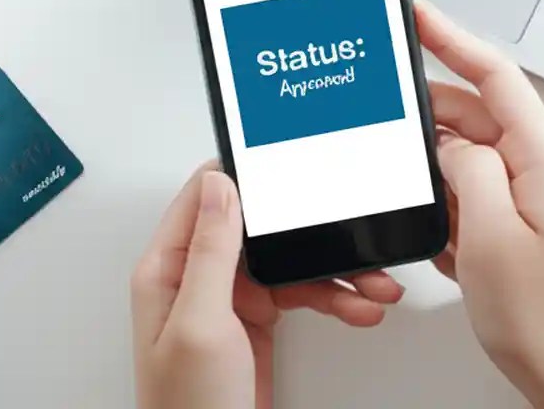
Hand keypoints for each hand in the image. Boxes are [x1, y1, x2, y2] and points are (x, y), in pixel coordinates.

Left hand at [131, 163, 405, 408]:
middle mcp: (196, 278)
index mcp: (169, 268)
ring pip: (288, 264)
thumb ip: (211, 252)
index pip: (204, 197)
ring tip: (374, 283)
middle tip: (350, 230)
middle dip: (309, 230)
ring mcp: (227, 302)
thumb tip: (218, 186)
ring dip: (334, 271)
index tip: (286, 160)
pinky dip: (333, 299)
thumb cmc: (187, 408)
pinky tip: (360, 306)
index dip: (244, 174)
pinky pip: (300, 295)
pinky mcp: (255, 323)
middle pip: (258, 229)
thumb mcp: (201, 322)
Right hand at [416, 0, 543, 408]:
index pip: (494, 74)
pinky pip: (465, 187)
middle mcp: (537, 166)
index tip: (417, 13)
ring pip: (463, 150)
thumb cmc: (541, 315)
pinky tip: (433, 227)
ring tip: (404, 180)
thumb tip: (447, 142)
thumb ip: (467, 169)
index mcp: (542, 158)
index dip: (452, 37)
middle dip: (424, 113)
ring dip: (431, 165)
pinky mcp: (509, 216)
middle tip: (382, 112)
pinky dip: (441, 199)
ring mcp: (524, 191)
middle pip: (471, 110)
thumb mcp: (489, 235)